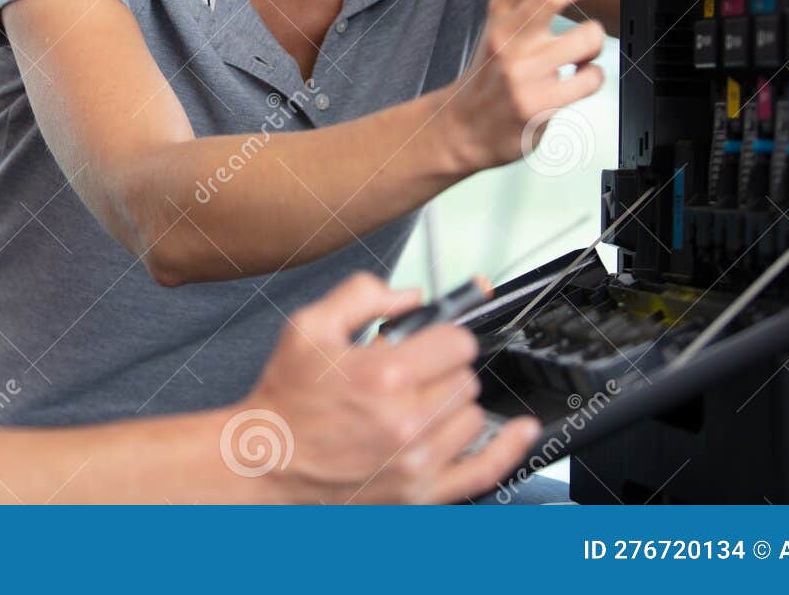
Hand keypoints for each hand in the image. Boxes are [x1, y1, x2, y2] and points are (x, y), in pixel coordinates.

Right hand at [239, 272, 539, 503]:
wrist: (267, 460)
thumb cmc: (286, 398)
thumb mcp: (309, 326)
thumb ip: (363, 295)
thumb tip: (412, 295)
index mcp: (385, 375)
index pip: (457, 343)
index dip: (443, 336)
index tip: (431, 341)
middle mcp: (407, 421)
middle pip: (465, 379)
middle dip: (440, 370)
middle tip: (407, 375)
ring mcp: (418, 461)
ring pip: (473, 416)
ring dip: (452, 405)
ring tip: (417, 405)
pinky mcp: (420, 493)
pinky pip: (485, 471)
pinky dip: (508, 449)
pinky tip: (521, 431)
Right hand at [441, 0, 632, 173]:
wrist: (463, 126)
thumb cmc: (492, 72)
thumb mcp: (502, 23)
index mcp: (501, 11)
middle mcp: (508, 37)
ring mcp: (520, 71)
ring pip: (586, 39)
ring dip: (595, 44)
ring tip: (580, 54)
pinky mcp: (536, 104)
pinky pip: (589, 79)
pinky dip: (592, 77)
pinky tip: (575, 80)